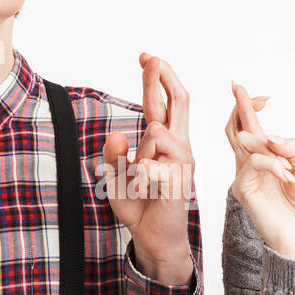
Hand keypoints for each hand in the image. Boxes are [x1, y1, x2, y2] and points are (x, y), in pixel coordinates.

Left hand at [101, 53, 194, 286]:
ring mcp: (181, 164)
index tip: (146, 56)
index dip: (154, 79)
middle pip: (178, 104)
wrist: (153, 238)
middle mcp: (175, 147)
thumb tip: (116, 134)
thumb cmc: (139, 205)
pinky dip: (145, 173)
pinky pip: (161, 169)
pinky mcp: (180, 184)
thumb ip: (113, 156)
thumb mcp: (115, 177)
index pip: (159, 103)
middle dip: (165, 79)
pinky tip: (140, 181)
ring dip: (151, 140)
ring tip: (141, 153)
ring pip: (167, 134)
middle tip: (152, 59)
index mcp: (160, 142)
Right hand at [225, 81, 294, 262]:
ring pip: (244, 141)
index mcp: (266, 159)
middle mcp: (250, 165)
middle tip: (240, 88)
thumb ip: (291, 148)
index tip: (254, 93)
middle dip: (240, 106)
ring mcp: (244, 176)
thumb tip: (270, 135)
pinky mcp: (242, 188)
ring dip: (271, 148)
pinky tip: (285, 175)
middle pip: (235, 128)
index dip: (247, 106)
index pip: (250, 127)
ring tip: (289, 170)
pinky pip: (253, 162)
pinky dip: (272, 164)